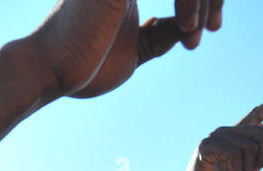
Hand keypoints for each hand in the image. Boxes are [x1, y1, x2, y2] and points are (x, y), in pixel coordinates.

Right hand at [37, 0, 223, 99]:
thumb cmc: (81, 68)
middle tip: (212, 30)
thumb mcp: (135, 50)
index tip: (212, 29)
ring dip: (201, 2)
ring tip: (194, 33)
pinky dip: (189, 3)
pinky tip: (186, 26)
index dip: (205, 1)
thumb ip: (158, 35)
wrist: (49, 72)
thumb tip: (187, 26)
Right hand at [177, 87, 262, 170]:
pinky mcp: (206, 146)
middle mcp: (226, 131)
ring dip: (247, 168)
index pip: (256, 114)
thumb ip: (252, 151)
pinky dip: (236, 169)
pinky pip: (234, 153)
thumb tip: (262, 126)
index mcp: (236, 135)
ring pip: (251, 147)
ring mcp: (215, 137)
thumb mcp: (242, 167)